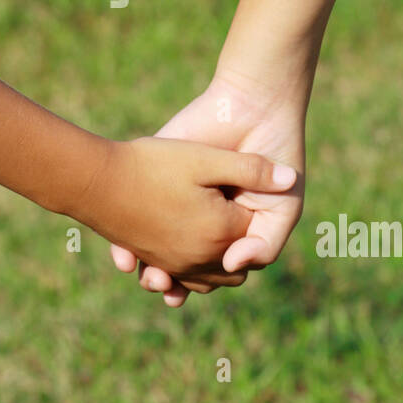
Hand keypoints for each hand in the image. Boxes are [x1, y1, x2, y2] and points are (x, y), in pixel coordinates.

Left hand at [110, 70, 305, 304]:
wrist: (257, 109)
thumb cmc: (276, 161)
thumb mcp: (281, 209)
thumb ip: (265, 243)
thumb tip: (232, 265)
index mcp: (226, 231)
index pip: (203, 271)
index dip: (190, 285)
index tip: (176, 293)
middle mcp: (198, 217)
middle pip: (173, 262)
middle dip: (164, 279)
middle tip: (160, 284)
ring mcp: (176, 195)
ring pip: (148, 242)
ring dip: (143, 263)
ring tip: (143, 272)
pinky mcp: (158, 173)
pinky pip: (131, 208)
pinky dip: (124, 233)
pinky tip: (122, 249)